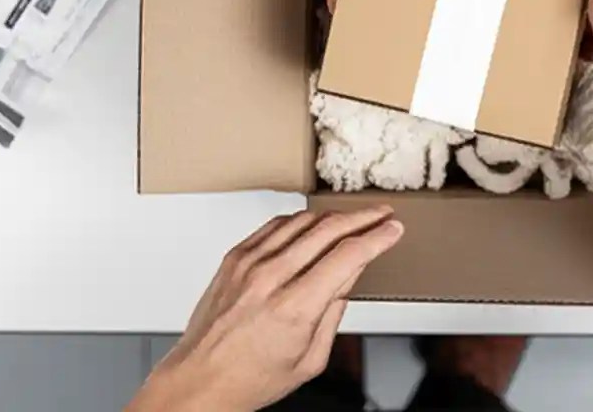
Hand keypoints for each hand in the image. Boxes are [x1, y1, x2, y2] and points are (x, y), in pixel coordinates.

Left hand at [127, 207, 402, 411]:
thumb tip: (351, 274)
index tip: (393, 229)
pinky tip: (313, 224)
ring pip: (302, 221)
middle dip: (363, 218)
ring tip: (353, 217)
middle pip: (328, 230)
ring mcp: (249, 264)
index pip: (347, 256)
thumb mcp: (309, 359)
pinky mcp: (234, 257)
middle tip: (381, 215)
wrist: (200, 378)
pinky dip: (300, 221)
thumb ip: (334, 312)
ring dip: (334, 215)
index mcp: (294, 308)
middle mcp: (270, 279)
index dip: (377, 238)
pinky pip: (274, 226)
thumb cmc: (250, 377)